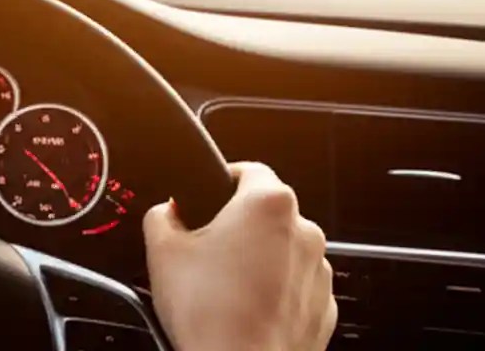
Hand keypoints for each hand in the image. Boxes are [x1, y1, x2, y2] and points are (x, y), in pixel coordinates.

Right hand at [143, 162, 335, 350]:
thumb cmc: (212, 316)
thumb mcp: (161, 251)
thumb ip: (161, 215)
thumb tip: (166, 213)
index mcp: (268, 204)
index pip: (247, 169)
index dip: (220, 180)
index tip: (205, 198)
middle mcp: (304, 231)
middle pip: (265, 212)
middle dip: (236, 225)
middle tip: (205, 250)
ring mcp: (318, 270)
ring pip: (281, 248)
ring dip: (257, 258)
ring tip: (224, 286)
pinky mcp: (324, 304)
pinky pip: (294, 283)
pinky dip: (273, 289)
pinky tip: (244, 307)